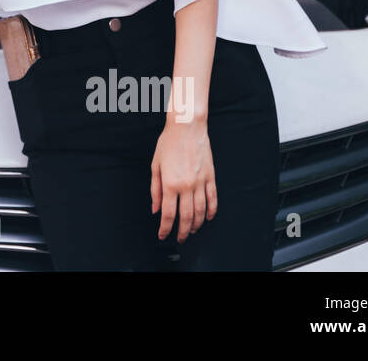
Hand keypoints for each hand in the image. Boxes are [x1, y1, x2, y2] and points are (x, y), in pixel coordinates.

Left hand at [150, 117, 216, 242]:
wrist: (187, 127)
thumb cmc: (168, 143)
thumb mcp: (155, 165)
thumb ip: (155, 190)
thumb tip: (155, 209)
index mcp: (170, 184)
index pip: (168, 214)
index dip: (165, 228)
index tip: (163, 235)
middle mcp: (186, 186)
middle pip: (186, 217)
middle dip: (182, 232)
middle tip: (180, 239)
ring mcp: (200, 182)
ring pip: (201, 211)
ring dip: (197, 225)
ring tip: (192, 231)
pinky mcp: (211, 177)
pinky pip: (213, 199)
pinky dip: (211, 211)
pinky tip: (208, 218)